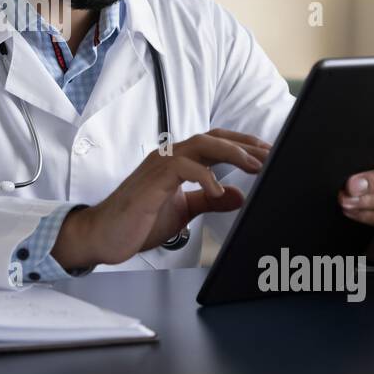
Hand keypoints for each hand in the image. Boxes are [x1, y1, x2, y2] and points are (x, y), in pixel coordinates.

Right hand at [52, 129, 271, 269]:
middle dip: (244, 145)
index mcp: (177, 162)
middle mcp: (169, 157)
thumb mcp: (183, 211)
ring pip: (200, 145)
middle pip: (212, 138)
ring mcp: (159, 165)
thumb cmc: (137, 221)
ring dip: (231, 153)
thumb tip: (238, 196)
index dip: (242, 145)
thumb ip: (208, 201)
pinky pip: (181, 168)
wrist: (103, 235)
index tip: (267, 154)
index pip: (214, 143)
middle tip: (269, 155)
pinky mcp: (152, 181)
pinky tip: (218, 191)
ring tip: (254, 166)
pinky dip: (204, 177)